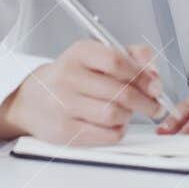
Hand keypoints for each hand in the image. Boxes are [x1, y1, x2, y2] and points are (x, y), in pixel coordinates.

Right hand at [0, 40, 164, 144]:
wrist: (33, 100)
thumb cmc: (73, 77)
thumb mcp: (98, 56)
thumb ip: (132, 56)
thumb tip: (154, 74)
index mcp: (80, 53)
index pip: (117, 61)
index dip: (142, 75)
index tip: (155, 85)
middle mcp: (68, 77)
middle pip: (120, 92)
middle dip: (145, 102)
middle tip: (154, 105)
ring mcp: (63, 104)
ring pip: (114, 115)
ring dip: (129, 116)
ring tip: (127, 112)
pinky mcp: (65, 130)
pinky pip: (106, 134)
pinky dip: (119, 130)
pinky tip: (115, 124)